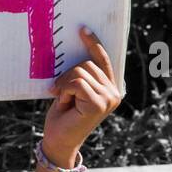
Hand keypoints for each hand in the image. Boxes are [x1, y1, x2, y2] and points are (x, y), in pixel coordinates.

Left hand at [42, 26, 121, 164]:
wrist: (58, 142)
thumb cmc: (62, 117)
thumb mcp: (71, 92)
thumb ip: (79, 75)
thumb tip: (75, 53)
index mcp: (109, 88)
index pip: (102, 60)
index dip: (93, 44)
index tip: (82, 30)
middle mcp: (114, 92)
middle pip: (86, 63)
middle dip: (67, 76)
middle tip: (60, 94)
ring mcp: (108, 98)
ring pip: (79, 71)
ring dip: (64, 84)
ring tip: (63, 100)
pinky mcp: (99, 103)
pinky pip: (76, 82)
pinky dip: (64, 90)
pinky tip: (63, 104)